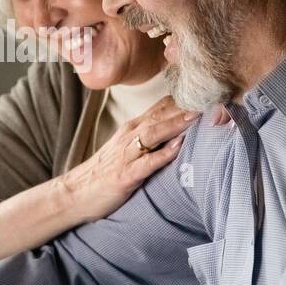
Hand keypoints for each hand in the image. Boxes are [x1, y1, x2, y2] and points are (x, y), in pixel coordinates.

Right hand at [58, 94, 196, 222]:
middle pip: (160, 115)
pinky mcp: (125, 175)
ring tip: (196, 116)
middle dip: (184, 106)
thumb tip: (178, 131)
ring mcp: (127, 155)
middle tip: (210, 96)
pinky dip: (163, 154)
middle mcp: (129, 136)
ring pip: (153, 133)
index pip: (161, 107)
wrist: (75, 193)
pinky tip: (178, 148)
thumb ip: (149, 138)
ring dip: (175, 124)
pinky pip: (146, 162)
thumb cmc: (106, 171)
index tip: (207, 91)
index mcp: (132, 128)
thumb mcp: (127, 148)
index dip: (184, 98)